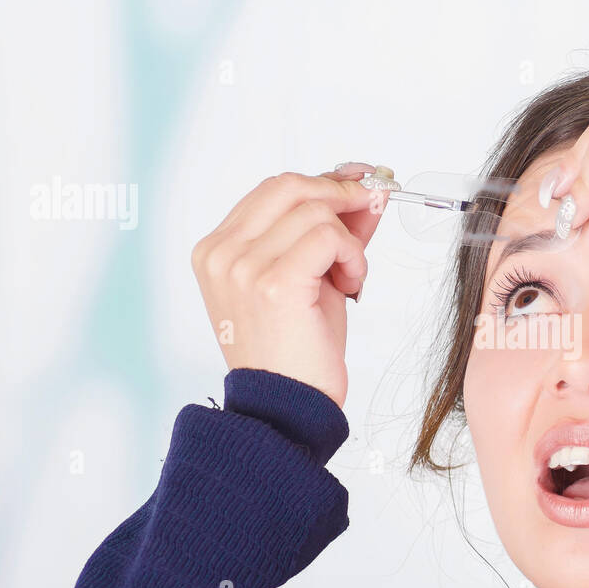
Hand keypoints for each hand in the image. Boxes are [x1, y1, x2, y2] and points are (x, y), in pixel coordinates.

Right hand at [190, 165, 386, 408]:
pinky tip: (351, 284)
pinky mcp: (273, 282)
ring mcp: (243, 266)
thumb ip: (329, 230)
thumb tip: (366, 190)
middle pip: (290, 186)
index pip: (273, 190)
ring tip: (349, 278)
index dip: (323, 182)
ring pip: (315, 210)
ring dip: (349, 240)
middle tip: (371, 206)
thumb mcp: (310, 276)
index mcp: (217, 249)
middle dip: (340, 192)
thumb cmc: (296, 349)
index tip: (357, 185)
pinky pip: (328, 237)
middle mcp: (222, 253)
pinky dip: (352, 256)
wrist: (287, 404)